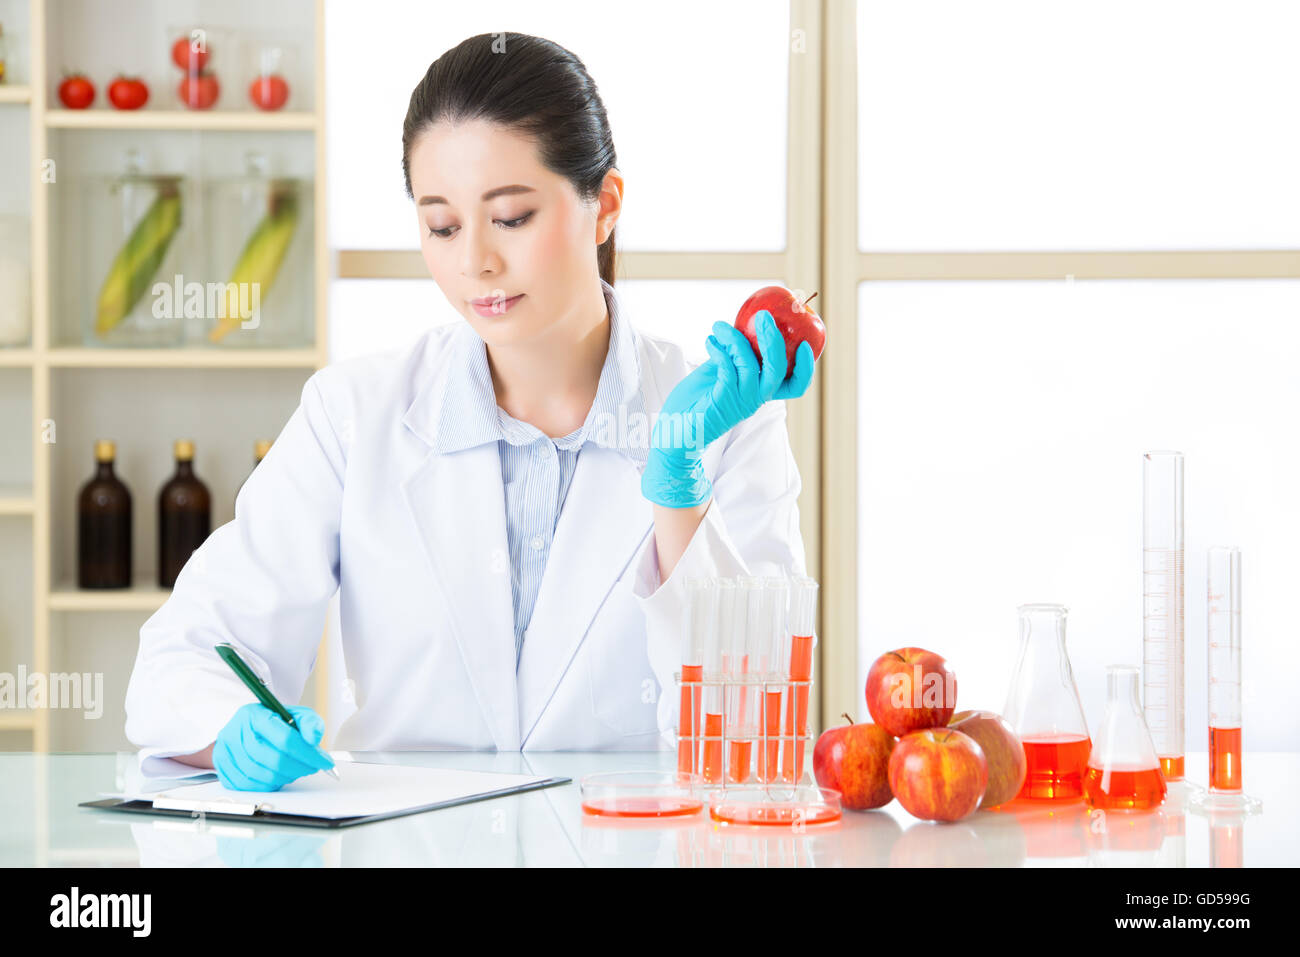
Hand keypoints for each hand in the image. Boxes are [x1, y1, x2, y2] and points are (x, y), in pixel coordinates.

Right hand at [213, 703, 334, 791]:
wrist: (246, 727)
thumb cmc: (273, 722)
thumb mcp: (295, 715)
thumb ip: (310, 723)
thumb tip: (314, 739)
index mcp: (254, 715)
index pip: (284, 738)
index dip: (307, 754)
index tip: (324, 761)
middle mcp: (235, 732)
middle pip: (273, 760)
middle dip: (299, 768)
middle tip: (313, 767)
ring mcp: (224, 751)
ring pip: (261, 775)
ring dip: (286, 777)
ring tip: (296, 770)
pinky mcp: (221, 768)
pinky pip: (248, 786)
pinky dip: (268, 785)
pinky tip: (279, 776)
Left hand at [641, 311, 815, 507]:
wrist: (676, 433)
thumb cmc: (698, 402)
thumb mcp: (719, 374)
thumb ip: (732, 356)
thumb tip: (737, 329)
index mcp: (760, 393)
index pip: (795, 386)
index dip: (806, 367)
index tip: (806, 344)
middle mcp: (755, 398)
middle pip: (778, 370)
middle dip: (773, 339)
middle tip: (764, 316)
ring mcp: (739, 401)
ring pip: (750, 363)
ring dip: (735, 338)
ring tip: (719, 326)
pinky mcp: (721, 399)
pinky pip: (726, 368)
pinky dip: (719, 349)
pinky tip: (710, 341)